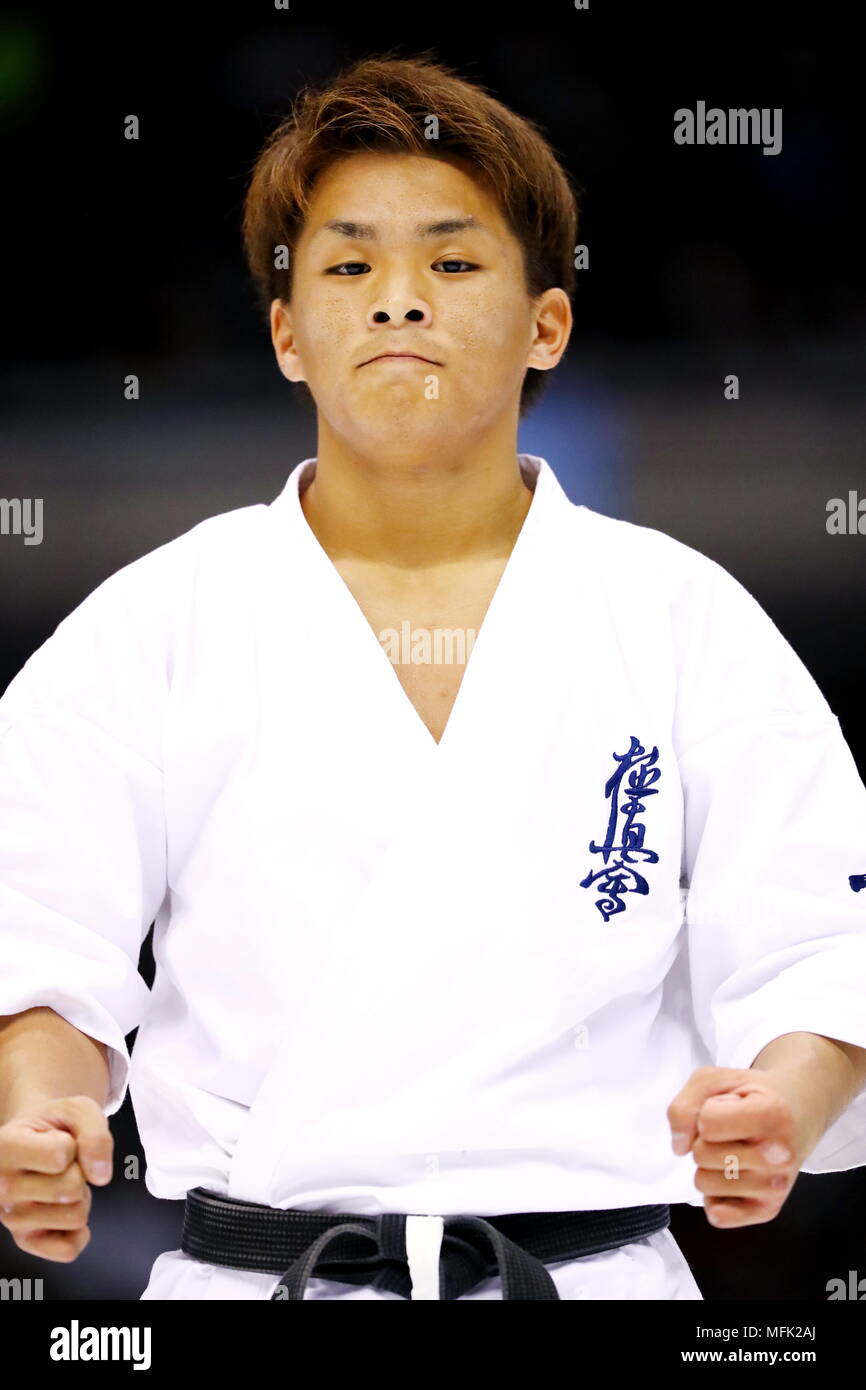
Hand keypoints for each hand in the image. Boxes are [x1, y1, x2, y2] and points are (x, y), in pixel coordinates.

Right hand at [0, 1095, 112, 1261]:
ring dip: (81, 1197)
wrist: (31, 1139)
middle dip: (80, 1172)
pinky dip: (79, 1231)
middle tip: (63, 1165)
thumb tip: (101, 1176)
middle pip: (72, 1189)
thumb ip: (95, 1133)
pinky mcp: (25, 1241)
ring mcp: (11, 1219)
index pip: (62, 1154)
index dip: (73, 1144)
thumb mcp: (77, 1110)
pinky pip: (69, 1248)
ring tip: (61, 1182)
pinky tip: (65, 1210)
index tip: (58, 1140)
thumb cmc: (54, 1125)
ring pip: (76, 1216)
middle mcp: (1, 1188)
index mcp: (5, 1148)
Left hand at [666, 1066, 819, 1227]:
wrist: (798, 1113)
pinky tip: (736, 1176)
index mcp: (771, 1114)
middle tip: (733, 1131)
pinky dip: (716, 1196)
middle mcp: (779, 1155)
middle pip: (701, 1154)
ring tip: (735, 1150)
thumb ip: (685, 1104)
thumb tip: (679, 1148)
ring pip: (703, 1183)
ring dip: (710, 1166)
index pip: (706, 1122)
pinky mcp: (769, 1211)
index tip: (731, 1108)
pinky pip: (717, 1215)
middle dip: (706, 1139)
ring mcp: (776, 1187)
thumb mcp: (715, 1080)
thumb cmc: (751, 1096)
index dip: (708, 1111)